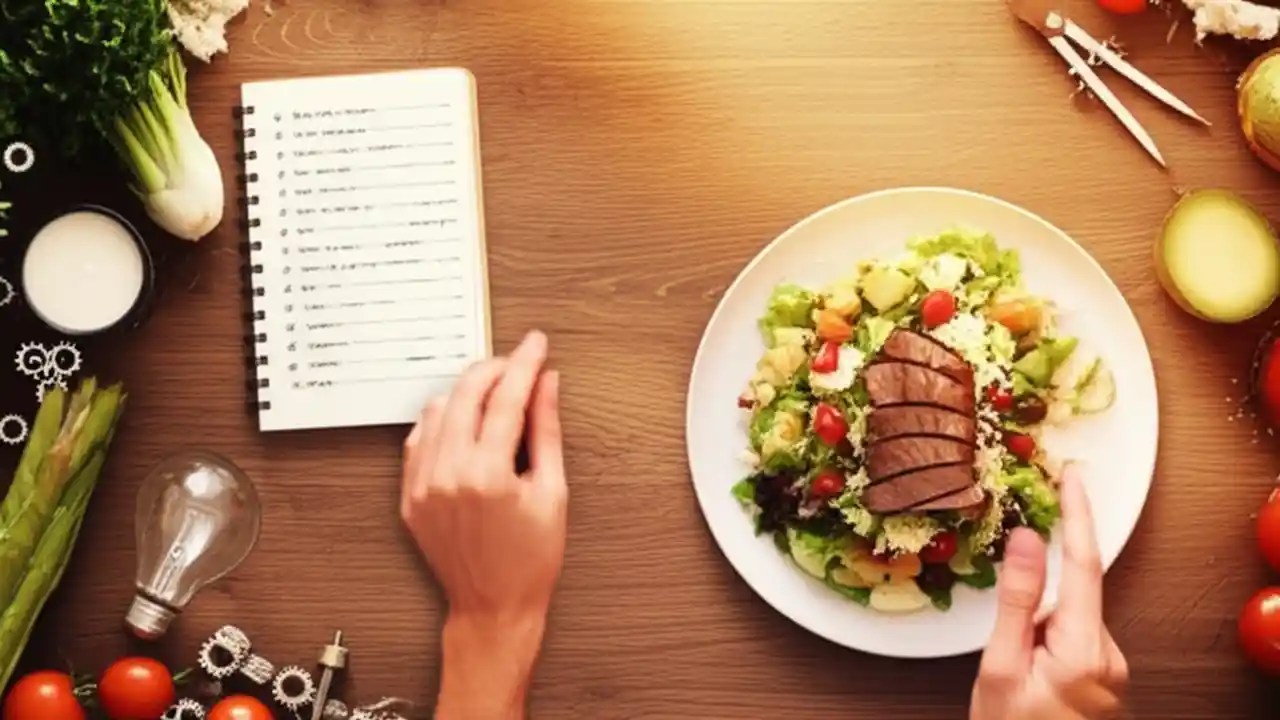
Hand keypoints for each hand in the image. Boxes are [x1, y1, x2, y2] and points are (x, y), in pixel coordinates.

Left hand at [400, 331, 566, 719]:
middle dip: (495, 368)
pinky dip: (441, 421)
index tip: (536, 344)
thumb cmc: (531, 560)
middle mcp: (448, 475)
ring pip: (438, 409)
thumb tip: (547, 383)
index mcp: (488, 475)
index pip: (506, 396)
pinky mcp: (410, 496)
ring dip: (467, 392)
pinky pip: (418, 439)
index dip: (524, 362)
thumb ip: (546, 430)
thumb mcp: (552, 491)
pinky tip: (464, 423)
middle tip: (518, 363)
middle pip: (467, 393)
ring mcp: (422, 486)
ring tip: (495, 394)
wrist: (493, 607)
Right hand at [971, 468, 1128, 719]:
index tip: (1074, 476)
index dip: (1078, 513)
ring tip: (1013, 669)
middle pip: (1071, 592)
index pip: (1084, 563)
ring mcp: (1108, 667)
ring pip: (1066, 615)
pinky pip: (1069, 635)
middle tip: (1008, 637)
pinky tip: (1028, 669)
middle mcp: (1108, 655)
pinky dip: (1044, 637)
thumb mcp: (1000, 665)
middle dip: (1035, 599)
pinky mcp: (1100, 675)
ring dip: (1035, 625)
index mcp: (1085, 648)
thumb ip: (1016, 599)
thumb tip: (1025, 540)